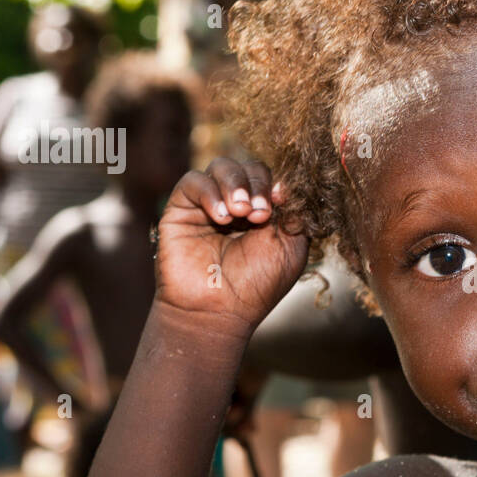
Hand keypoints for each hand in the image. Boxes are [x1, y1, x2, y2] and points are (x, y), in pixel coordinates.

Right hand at [155, 158, 308, 335]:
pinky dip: (210, 193)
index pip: (271, 179)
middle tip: (259, 214)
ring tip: (240, 212)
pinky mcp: (181, 209)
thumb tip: (288, 184)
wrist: (217, 311)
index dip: (275, 185)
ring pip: (222, 166)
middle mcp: (236, 205)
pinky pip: (193, 180)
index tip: (278, 203)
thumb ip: (295, 214)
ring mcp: (208, 204)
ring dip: (235, 184)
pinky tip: (220, 218)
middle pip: (248, 167)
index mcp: (264, 212)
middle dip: (257, 185)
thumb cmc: (255, 285)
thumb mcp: (290, 248)